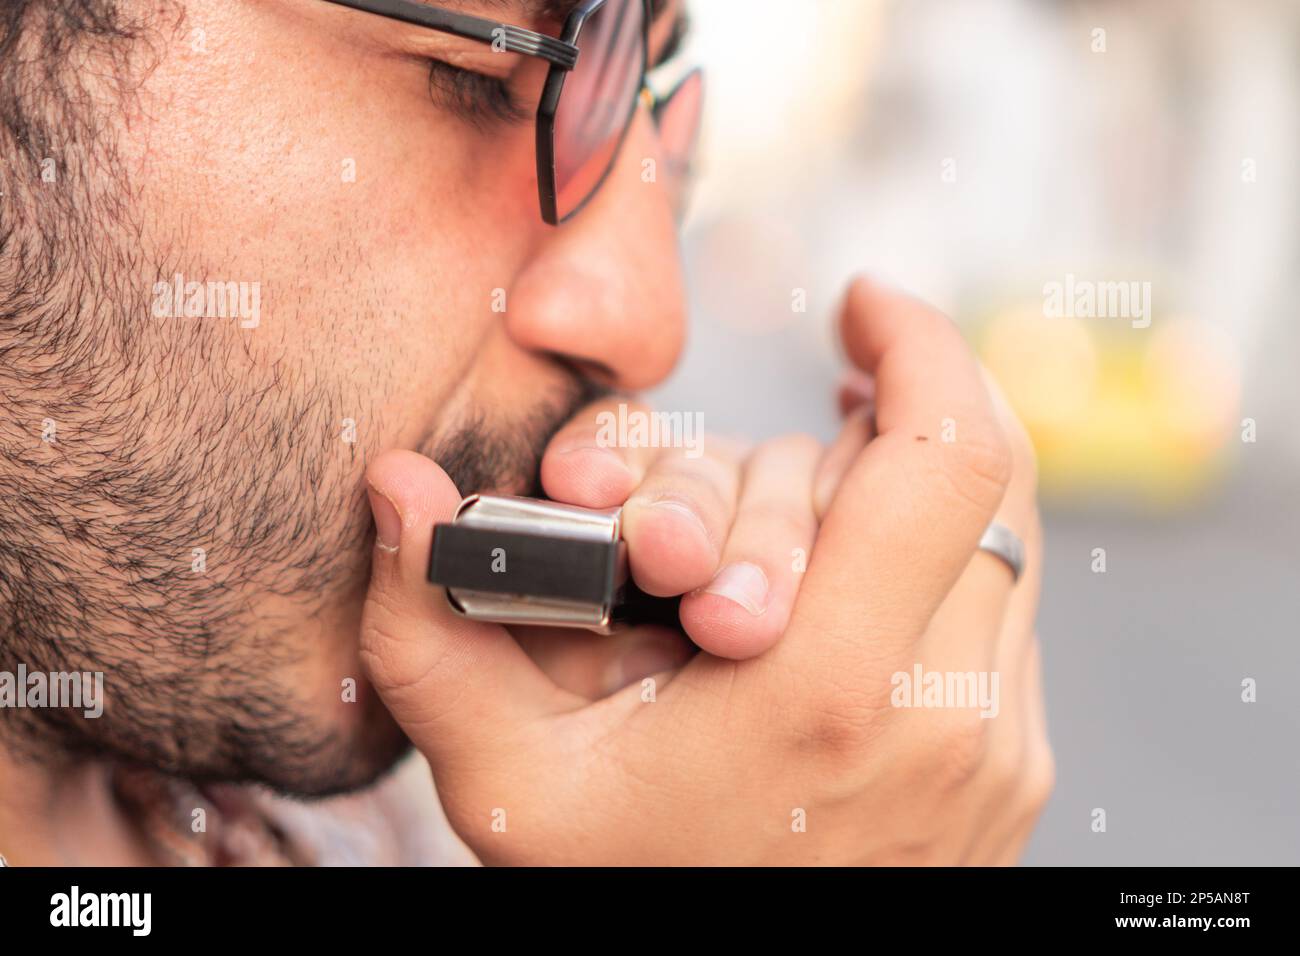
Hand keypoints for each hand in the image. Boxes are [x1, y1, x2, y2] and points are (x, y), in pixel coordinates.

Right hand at [359, 277, 1050, 863]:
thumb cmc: (622, 900)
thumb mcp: (502, 783)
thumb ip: (435, 627)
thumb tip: (398, 487)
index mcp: (829, 690)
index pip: (948, 452)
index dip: (919, 343)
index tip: (861, 304)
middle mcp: (946, 710)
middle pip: (976, 477)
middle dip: (875, 427)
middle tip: (798, 432)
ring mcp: (995, 747)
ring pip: (994, 540)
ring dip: (904, 499)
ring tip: (803, 521)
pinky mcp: (1009, 774)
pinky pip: (997, 613)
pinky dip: (931, 570)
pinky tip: (840, 596)